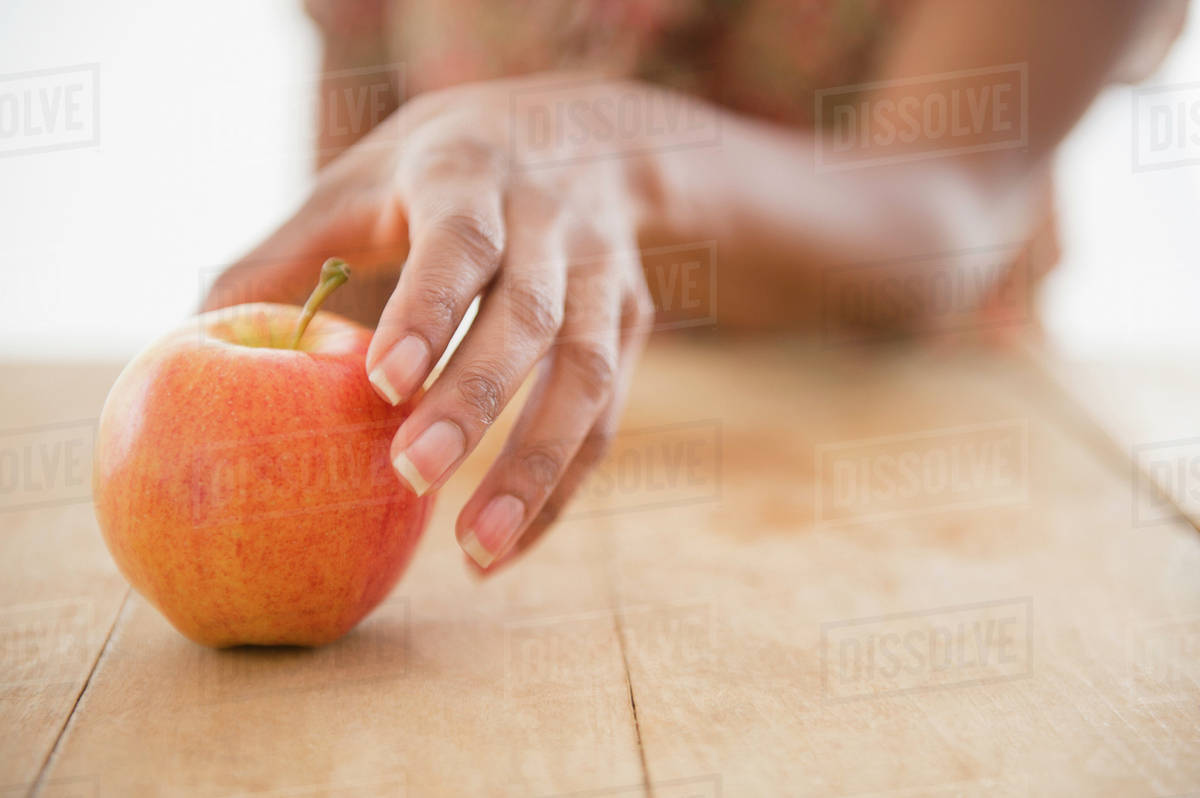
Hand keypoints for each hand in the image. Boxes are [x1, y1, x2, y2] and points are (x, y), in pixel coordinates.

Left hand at [203, 75, 661, 570]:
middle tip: (412, 478)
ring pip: (585, 376)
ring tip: (480, 551)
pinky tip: (511, 544)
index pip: (461, 241)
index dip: (428, 310)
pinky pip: (608, 415)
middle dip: (477, 399)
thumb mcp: (364, 179)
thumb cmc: (444, 172)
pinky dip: (562, 485)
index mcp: (473, 176)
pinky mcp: (633, 323)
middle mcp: (553, 223)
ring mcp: (605, 276)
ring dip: (537, 467)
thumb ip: (287, 251)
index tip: (383, 383)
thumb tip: (188, 334)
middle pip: (531, 315)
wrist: (594, 138)